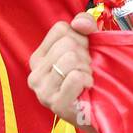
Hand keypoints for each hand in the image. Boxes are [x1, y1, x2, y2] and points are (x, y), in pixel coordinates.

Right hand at [27, 13, 96, 129]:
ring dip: (86, 69)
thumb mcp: (87, 46)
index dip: (79, 38)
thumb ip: (85, 26)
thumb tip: (79, 22)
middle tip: (84, 70)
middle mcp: (35, 74)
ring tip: (84, 80)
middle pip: (67, 43)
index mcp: (38, 57)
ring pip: (70, 58)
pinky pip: (75, 77)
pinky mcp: (55, 104)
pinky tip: (85, 89)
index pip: (60, 29)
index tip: (81, 54)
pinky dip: (87, 80)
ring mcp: (42, 90)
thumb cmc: (88, 76)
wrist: (98, 110)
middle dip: (84, 55)